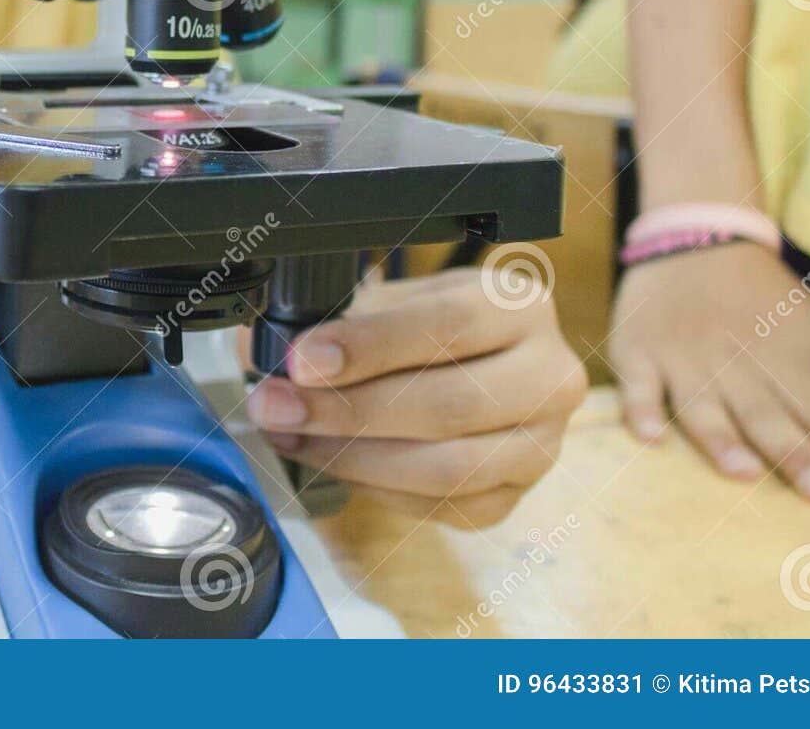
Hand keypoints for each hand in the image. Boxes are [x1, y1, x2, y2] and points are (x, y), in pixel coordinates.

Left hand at [244, 267, 586, 528]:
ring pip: (447, 469)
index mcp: (518, 307)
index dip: (368, 347)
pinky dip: (378, 489)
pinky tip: (333, 461)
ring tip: (292, 436)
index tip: (302, 362)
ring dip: (353, 457)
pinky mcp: (516, 495)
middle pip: (447, 406)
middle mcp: (549, 375)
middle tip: (276, 405)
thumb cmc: (428, 328)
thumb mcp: (393, 301)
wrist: (477, 366)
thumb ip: (337, 319)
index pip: (447, 327)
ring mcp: (541, 443)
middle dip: (345, 411)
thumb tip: (261, 345)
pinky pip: (444, 508)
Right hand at [609, 242, 809, 499]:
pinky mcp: (638, 354)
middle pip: (767, 417)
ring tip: (744, 472)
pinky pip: (637, 386)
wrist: (696, 239)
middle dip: (796, 454)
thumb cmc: (768, 299)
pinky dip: (641, 411)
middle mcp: (737, 364)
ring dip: (722, 440)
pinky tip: (650, 438)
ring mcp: (684, 361)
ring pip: (703, 407)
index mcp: (788, 359)